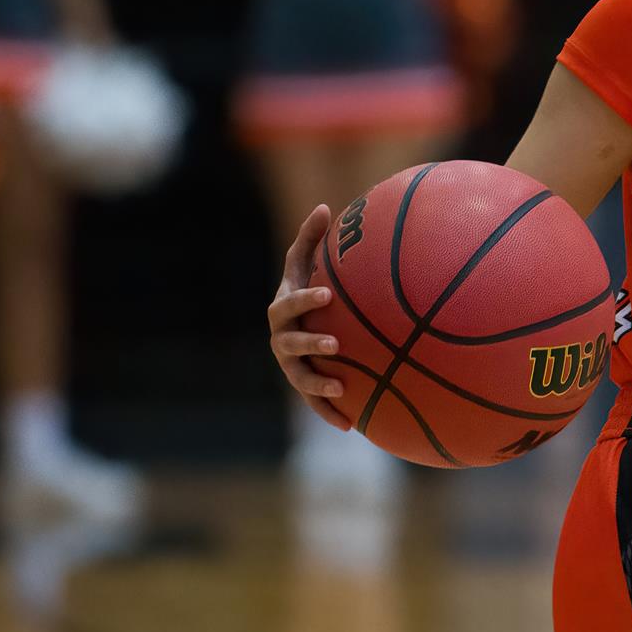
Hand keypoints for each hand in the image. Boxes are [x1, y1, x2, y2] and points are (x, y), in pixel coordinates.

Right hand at [266, 204, 350, 429]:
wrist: (303, 324)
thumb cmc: (310, 288)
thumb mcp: (306, 264)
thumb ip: (311, 239)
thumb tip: (324, 206)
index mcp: (283, 309)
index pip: (290, 303)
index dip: (305, 299)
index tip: (328, 294)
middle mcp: (281, 339)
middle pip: (290, 344)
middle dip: (309, 344)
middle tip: (335, 344)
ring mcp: (289, 365)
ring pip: (299, 377)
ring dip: (317, 384)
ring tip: (339, 387)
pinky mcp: (302, 386)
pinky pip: (313, 403)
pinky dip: (329, 413)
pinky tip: (351, 425)